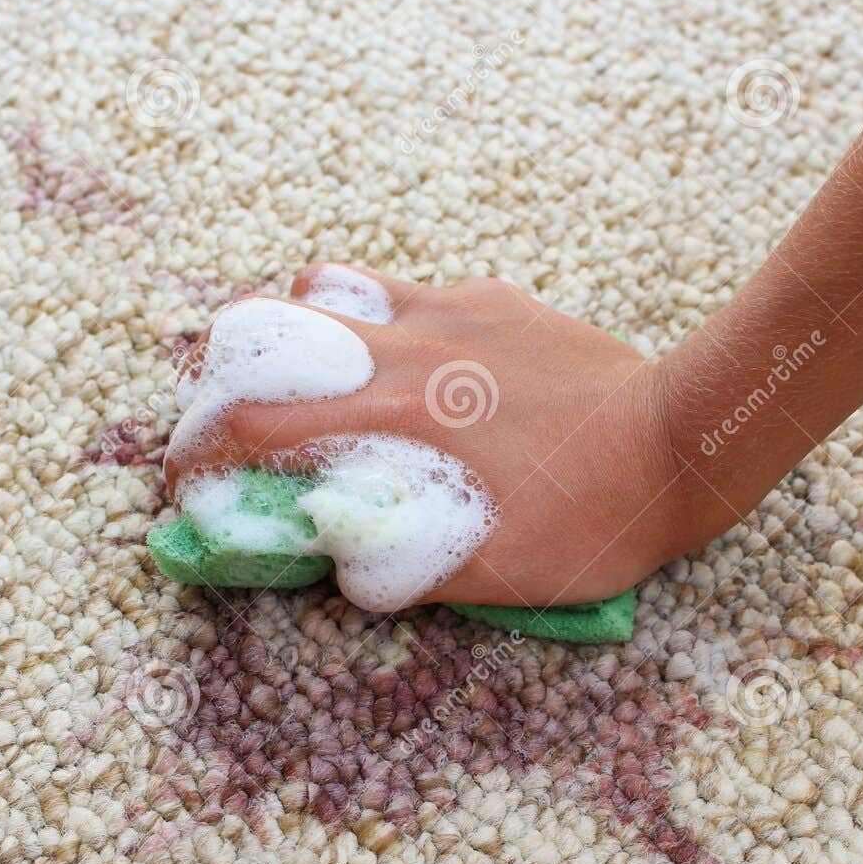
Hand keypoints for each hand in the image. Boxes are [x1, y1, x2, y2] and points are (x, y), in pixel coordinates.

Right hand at [163, 266, 699, 606]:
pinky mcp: (484, 296)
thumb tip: (333, 562)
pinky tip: (401, 362)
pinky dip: (368, 322)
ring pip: (322, 288)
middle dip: (221, 379)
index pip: (253, 424)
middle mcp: (399, 351)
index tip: (184, 482)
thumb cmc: (587, 522)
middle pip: (259, 331)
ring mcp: (441, 312)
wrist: (679, 442)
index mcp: (390, 421)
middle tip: (233, 424)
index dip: (198, 454)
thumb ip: (394, 568)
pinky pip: (396, 292)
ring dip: (289, 332)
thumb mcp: (485, 575)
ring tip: (302, 375)